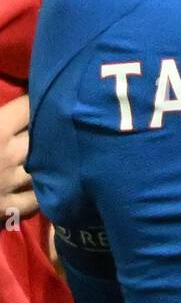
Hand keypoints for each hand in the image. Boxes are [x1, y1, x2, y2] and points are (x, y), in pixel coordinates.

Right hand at [0, 94, 37, 219]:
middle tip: (49, 123)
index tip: (38, 94)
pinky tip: (43, 187)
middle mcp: (11, 155)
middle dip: (48, 129)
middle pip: (44, 138)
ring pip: (45, 169)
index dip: (33, 101)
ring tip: (53, 155)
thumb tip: (2, 110)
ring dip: (49, 161)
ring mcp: (10, 183)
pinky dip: (40, 193)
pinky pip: (33, 201)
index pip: (29, 108)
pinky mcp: (5, 207)